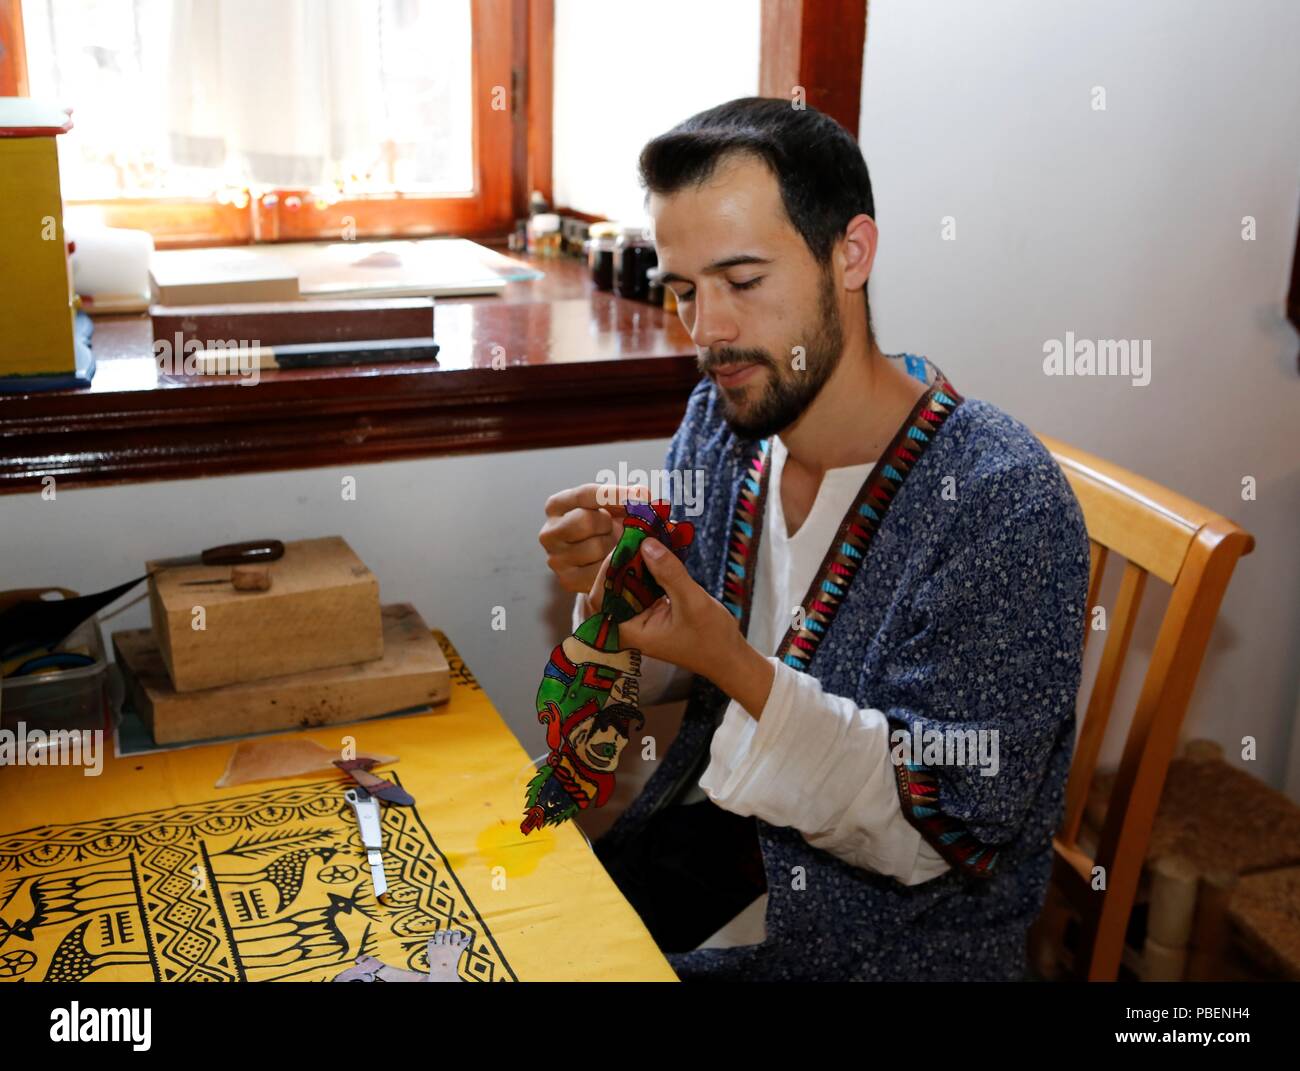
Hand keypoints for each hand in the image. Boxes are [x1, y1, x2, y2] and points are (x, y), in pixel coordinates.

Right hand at [539, 483, 650, 598]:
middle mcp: (549, 532)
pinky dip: (613, 567)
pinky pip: (599, 572)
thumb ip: (627, 498)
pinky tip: (614, 563)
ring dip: (613, 547)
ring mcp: (555, 559)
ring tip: (614, 546)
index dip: (613, 494)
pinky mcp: (567, 580)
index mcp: (556, 506)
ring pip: (595, 548)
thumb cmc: (608, 528)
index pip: (584, 495)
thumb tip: (642, 494)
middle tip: (615, 528)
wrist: (601, 561)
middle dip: (608, 524)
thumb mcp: (614, 507)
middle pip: (585, 521)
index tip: (638, 496)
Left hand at [619, 539, 775, 716]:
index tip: (623, 549)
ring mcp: (642, 615)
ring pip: (628, 583)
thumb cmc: (712, 639)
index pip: (601, 600)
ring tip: (647, 537)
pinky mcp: (654, 607)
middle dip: (622, 561)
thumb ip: (669, 573)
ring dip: (636, 561)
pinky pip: (644, 583)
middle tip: (637, 536)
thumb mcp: (693, 602)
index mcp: (632, 631)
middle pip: (612, 588)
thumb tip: (646, 544)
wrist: (730, 657)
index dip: (606, 573)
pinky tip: (659, 549)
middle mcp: (631, 624)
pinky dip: (650, 567)